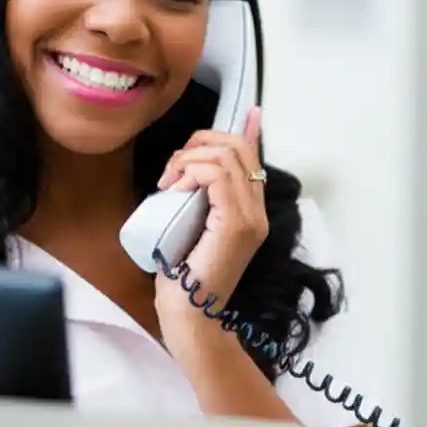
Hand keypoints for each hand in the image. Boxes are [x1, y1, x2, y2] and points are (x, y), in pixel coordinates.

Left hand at [153, 107, 267, 349]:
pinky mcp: (236, 224)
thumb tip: (187, 170)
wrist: (189, 314)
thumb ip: (195, 198)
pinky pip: (218, 176)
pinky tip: (175, 188)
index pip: (253, 157)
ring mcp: (250, 217)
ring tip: (169, 182)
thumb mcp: (187, 224)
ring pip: (226, 156)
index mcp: (250, 210)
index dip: (246, 130)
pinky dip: (192, 171)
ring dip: (189, 157)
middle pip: (237, 147)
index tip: (251, 111)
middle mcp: (257, 211)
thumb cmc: (182, 276)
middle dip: (198, 143)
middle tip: (171, 171)